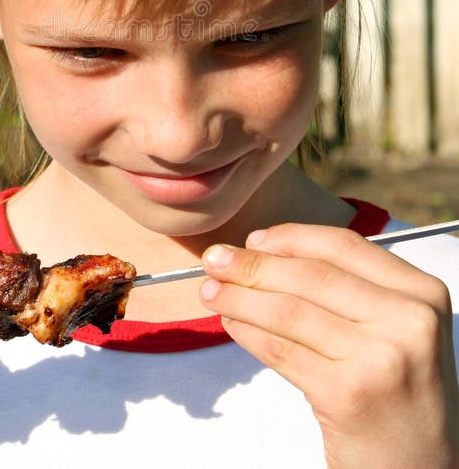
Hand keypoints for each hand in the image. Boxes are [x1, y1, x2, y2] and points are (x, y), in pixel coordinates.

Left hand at [200, 224, 458, 468]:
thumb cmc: (397, 392)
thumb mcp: (394, 329)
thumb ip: (347, 288)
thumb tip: (259, 249)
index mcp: (423, 292)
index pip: (343, 245)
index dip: (289, 237)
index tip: (252, 239)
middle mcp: (410, 321)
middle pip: (310, 274)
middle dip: (253, 264)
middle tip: (214, 259)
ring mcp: (382, 358)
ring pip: (288, 310)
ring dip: (240, 297)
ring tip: (210, 291)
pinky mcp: (348, 394)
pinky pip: (281, 349)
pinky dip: (247, 331)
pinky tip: (231, 324)